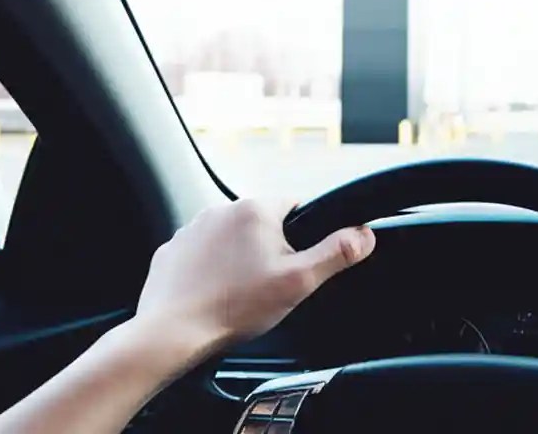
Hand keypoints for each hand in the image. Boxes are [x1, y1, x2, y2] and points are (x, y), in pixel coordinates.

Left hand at [135, 197, 375, 352]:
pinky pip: (201, 255)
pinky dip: (210, 271)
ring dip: (239, 258)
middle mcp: (220, 210)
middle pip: (262, 224)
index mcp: (255, 210)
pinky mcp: (172, 251)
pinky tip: (214, 295)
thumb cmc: (234, 307)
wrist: (172, 332)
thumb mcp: (299, 282)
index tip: (297, 263)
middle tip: (269, 285)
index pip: (295, 206)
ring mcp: (191, 229)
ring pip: (230, 239)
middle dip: (270, 250)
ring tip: (239, 293)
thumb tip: (365, 235)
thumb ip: (337, 254)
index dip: (304, 236)